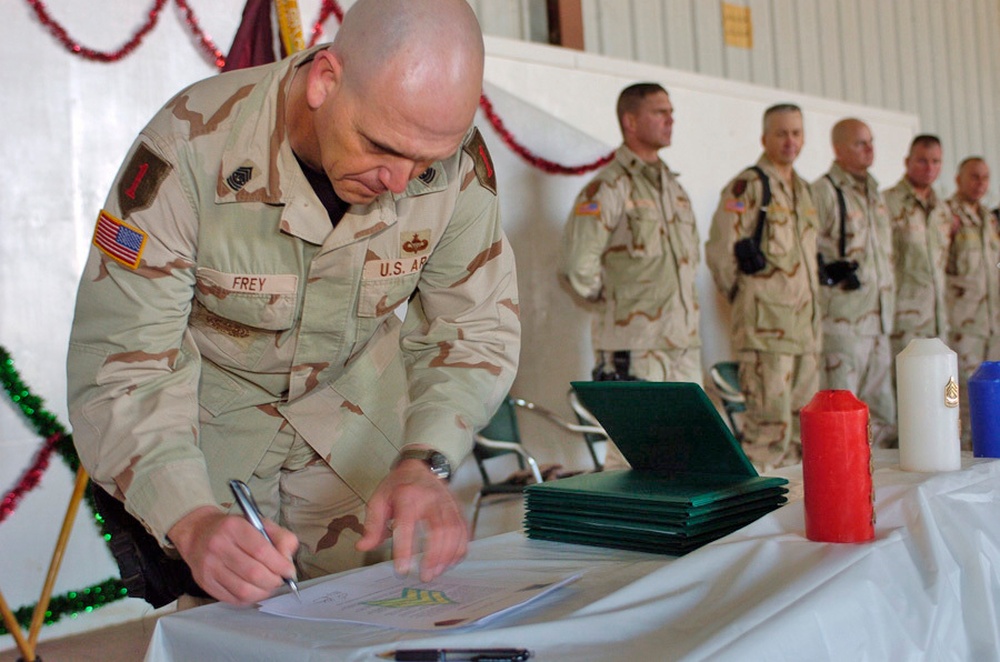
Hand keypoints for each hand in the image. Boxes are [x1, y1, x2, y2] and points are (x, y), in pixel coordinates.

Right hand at [168, 506, 298, 605]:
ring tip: (269, 586)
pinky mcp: (205, 583)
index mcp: (234, 527)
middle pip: (253, 573)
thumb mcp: (259, 523)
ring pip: (243, 590)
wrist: (197, 534)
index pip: (261, 551)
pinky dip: (250, 599)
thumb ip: (280, 537)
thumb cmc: (234, 529)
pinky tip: (255, 591)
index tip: (289, 571)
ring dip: (263, 592)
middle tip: (280, 579)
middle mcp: (218, 546)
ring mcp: (209, 567)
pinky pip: (233, 599)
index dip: (280, 565)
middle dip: (273, 581)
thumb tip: (288, 561)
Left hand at [356, 458, 468, 581]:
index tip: (402, 570)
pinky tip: (450, 562)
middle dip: (433, 557)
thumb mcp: (378, 500)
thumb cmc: (398, 486)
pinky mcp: (457, 508)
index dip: (405, 548)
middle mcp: (431, 498)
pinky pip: (464, 530)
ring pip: (454, 531)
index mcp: (407, 496)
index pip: (407, 524)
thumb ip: (372, 525)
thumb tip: (364, 546)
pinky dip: (460, 548)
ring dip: (447, 556)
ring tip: (436, 572)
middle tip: (425, 576)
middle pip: (439, 529)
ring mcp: (447, 502)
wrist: (419, 465)